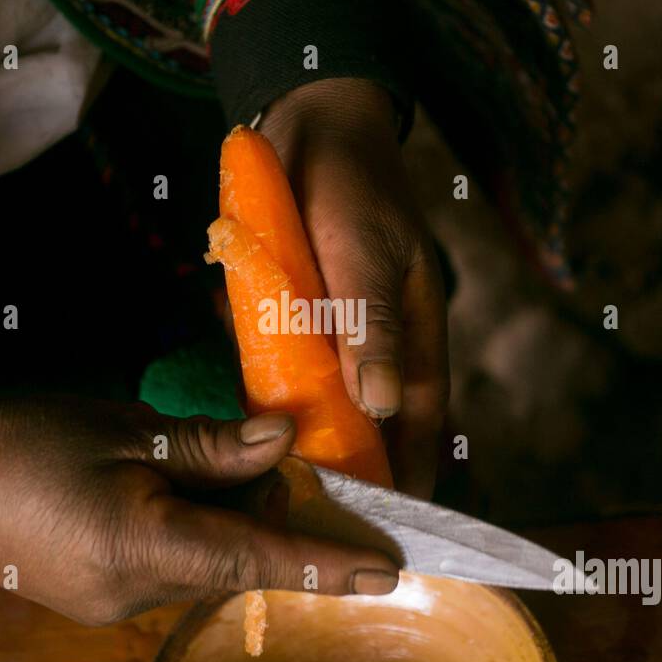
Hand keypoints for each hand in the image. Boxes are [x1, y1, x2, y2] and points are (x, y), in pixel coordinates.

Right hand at [0, 370, 400, 625]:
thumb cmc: (14, 433)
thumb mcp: (122, 426)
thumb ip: (210, 445)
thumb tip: (286, 441)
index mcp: (137, 548)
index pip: (254, 560)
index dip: (326, 565)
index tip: (389, 572)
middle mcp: (127, 595)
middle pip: (232, 561)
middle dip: (273, 516)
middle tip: (297, 459)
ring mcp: (103, 604)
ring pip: (199, 563)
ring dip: (228, 518)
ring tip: (221, 456)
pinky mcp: (87, 596)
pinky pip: (164, 566)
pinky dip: (189, 529)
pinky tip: (175, 483)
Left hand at [259, 78, 449, 497]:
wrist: (304, 127)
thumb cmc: (349, 185)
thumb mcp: (364, 251)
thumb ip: (372, 323)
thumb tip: (382, 404)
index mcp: (413, 339)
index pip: (417, 425)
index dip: (407, 478)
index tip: (388, 533)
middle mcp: (374, 350)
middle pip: (369, 432)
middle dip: (349, 478)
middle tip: (316, 532)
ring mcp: (332, 339)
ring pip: (323, 412)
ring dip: (304, 452)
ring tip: (274, 506)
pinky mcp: (292, 325)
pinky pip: (283, 378)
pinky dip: (270, 408)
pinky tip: (244, 445)